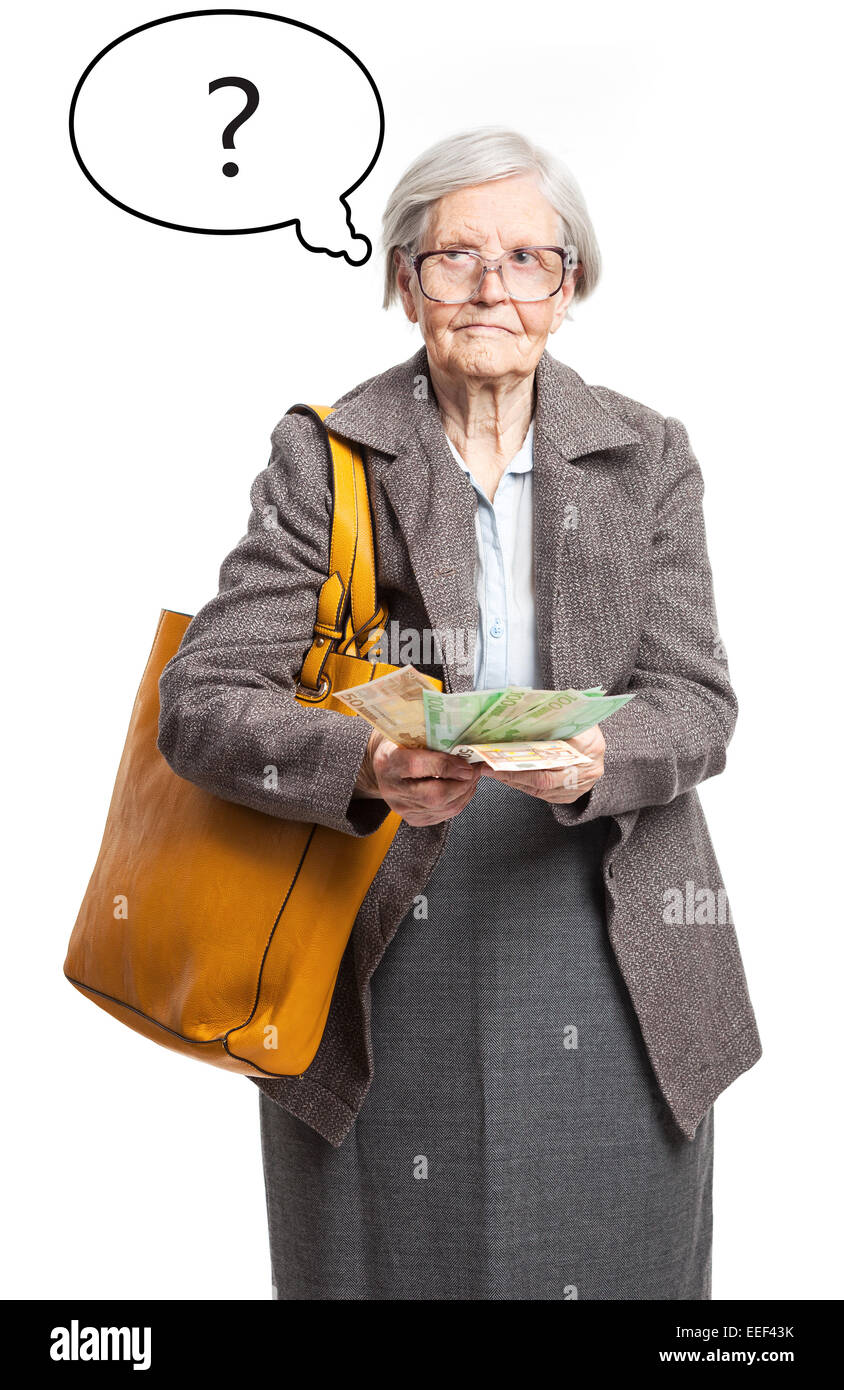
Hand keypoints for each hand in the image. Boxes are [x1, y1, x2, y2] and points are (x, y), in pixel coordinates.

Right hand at [354, 728, 481, 825]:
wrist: (387, 765)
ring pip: (443, 807)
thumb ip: (432, 737)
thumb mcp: (410, 732)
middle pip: (434, 795)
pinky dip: (460, 800)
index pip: (416, 766)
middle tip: (477, 769)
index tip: (466, 763)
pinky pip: (445, 814)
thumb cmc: (401, 744)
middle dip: (463, 783)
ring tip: (475, 776)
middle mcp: (392, 789)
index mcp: (388, 761)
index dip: (446, 766)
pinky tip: (465, 787)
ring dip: (466, 792)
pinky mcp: (414, 819)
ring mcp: (402, 808)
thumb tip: (464, 744)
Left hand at [483, 725, 605, 804]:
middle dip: (513, 774)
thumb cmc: (581, 724)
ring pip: (542, 789)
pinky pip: (545, 796)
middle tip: (491, 767)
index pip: (553, 755)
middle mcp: (588, 769)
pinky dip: (525, 787)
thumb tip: (517, 718)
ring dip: (515, 782)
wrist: (595, 740)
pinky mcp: (573, 794)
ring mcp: (582, 785)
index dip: (525, 759)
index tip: (502, 755)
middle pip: (545, 778)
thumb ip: (550, 720)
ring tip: (495, 772)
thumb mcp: (570, 715)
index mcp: (589, 744)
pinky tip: (510, 779)